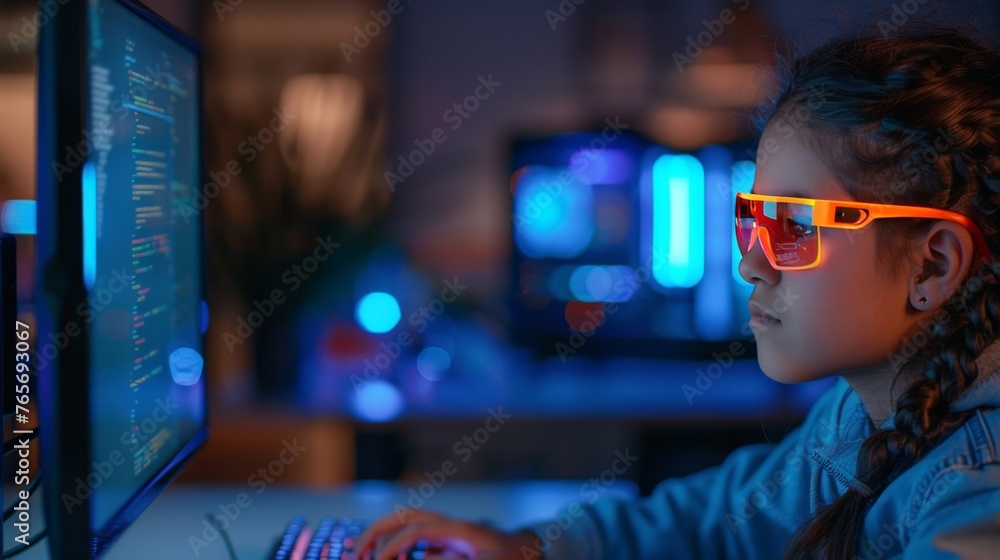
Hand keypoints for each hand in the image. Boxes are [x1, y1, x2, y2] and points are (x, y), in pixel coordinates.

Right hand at [354, 510, 541, 559]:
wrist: (534, 551)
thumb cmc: (513, 559)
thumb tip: (421, 558)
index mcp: (456, 529)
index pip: (413, 532)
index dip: (390, 549)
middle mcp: (449, 526)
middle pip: (405, 517)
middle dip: (377, 531)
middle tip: (355, 552)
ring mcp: (449, 533)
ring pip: (408, 524)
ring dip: (385, 536)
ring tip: (366, 556)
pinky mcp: (450, 543)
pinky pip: (419, 539)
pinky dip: (401, 548)